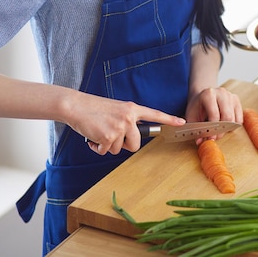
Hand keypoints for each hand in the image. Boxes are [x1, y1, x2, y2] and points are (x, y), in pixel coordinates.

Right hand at [67, 92, 184, 155]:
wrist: (76, 106)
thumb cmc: (94, 109)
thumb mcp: (117, 110)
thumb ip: (128, 120)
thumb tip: (133, 137)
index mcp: (132, 109)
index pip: (155, 114)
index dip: (169, 119)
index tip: (181, 122)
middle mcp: (128, 117)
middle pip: (136, 143)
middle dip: (124, 145)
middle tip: (112, 136)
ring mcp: (119, 127)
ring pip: (119, 149)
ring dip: (108, 145)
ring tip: (99, 132)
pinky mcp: (108, 136)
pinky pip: (106, 151)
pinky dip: (98, 148)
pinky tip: (93, 136)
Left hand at [184, 87, 242, 143]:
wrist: (203, 94)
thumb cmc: (197, 106)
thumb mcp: (192, 116)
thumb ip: (195, 128)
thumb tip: (200, 142)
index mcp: (208, 94)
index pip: (214, 114)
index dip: (213, 129)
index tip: (210, 138)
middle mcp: (221, 93)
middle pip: (227, 117)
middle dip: (221, 131)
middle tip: (215, 137)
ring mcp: (230, 96)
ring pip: (234, 119)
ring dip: (227, 129)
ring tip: (219, 132)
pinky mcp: (236, 100)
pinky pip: (239, 118)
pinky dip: (233, 125)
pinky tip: (225, 126)